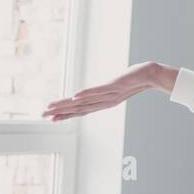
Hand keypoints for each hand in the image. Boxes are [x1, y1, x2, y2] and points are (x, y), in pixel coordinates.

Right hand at [42, 62, 170, 121]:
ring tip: (52, 106)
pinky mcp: (115, 86)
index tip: (51, 118)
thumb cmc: (132, 79)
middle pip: (79, 108)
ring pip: (84, 101)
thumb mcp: (115, 87)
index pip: (82, 111)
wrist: (150, 75)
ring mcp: (110, 95)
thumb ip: (104, 90)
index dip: (66, 115)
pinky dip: (86, 94)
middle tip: (43, 114)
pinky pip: (98, 91)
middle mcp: (105, 102)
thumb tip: (98, 90)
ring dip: (67, 104)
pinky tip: (74, 96)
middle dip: (60, 111)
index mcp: (104, 103)